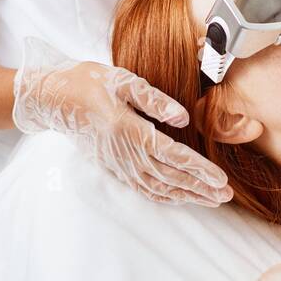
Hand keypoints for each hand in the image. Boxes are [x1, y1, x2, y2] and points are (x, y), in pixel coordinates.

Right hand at [12, 37, 231, 206]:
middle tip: (226, 195)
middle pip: (169, 177)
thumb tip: (183, 116)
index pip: (172, 154)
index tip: (221, 179)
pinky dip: (164, 196)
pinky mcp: (113, 168)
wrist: (54, 98)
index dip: (198, 169)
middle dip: (200, 188)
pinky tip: (181, 199)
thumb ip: (154, 99)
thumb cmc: (90, 82)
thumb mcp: (122, 79)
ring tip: (212, 200)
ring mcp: (118, 164)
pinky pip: (142, 188)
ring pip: (158, 187)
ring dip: (187, 196)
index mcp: (129, 130)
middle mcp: (124, 153)